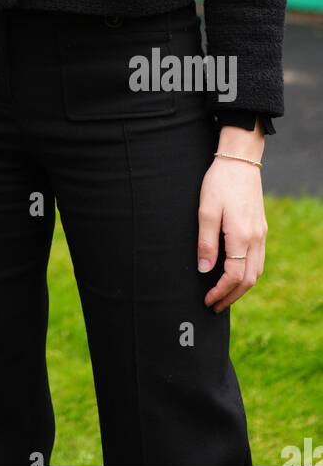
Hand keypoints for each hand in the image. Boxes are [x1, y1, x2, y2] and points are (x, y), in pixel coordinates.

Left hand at [197, 134, 266, 312]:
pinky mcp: (261, 227)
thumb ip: (206, 242)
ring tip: (223, 294)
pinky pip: (258, 259)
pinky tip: (235, 273)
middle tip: (214, 305)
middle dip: (231, 296)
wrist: (240, 160)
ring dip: (241, 287)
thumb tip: (205, 270)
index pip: (234, 276)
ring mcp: (261, 233)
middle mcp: (256, 238)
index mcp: (241, 236)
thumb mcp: (206, 210)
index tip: (208, 300)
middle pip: (248, 280)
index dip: (221, 292)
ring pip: (256, 271)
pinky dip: (248, 273)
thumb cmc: (220, 182)